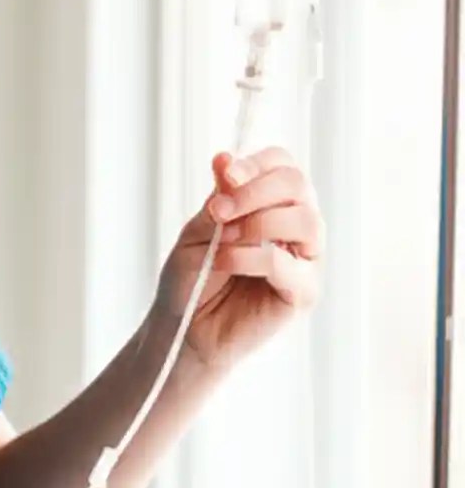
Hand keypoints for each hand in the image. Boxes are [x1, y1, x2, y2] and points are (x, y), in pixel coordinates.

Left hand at [153, 148, 323, 368]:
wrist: (182, 329)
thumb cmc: (191, 281)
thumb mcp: (197, 232)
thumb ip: (218, 199)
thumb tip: (225, 158)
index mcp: (273, 206)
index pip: (283, 167)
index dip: (258, 164)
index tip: (227, 175)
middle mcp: (296, 228)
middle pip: (298, 186)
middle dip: (255, 191)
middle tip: (217, 212)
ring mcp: (304, 261)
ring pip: (305, 221)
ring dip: (257, 223)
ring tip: (221, 240)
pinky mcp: (302, 293)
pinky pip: (286, 263)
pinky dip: (249, 257)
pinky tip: (222, 263)